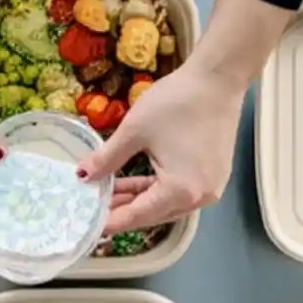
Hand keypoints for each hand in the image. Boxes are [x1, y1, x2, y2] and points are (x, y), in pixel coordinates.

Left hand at [76, 63, 244, 233]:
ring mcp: (210, 189)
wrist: (218, 78)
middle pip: (153, 215)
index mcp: (180, 191)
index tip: (87, 225)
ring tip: (106, 194)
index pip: (137, 216)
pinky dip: (155, 190)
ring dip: (137, 200)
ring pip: (165, 205)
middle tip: (92, 208)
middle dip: (122, 211)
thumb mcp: (134, 131)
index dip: (110, 220)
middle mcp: (199, 198)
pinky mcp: (213, 176)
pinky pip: (178, 192)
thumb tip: (83, 176)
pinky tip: (131, 183)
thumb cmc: (177, 102)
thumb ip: (107, 159)